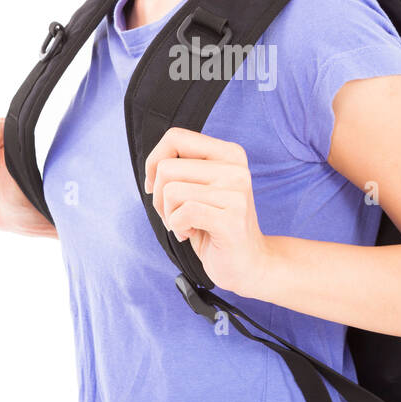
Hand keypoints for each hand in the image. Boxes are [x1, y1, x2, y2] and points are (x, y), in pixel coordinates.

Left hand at [144, 127, 272, 295]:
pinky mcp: (231, 218)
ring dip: (168, 214)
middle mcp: (236, 168)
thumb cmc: (215, 226)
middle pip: (166, 167)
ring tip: (184, 225)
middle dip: (159, 197)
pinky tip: (190, 234)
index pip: (175, 137)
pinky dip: (177, 227)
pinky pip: (182, 214)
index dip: (154, 161)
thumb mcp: (199, 189)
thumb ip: (183, 169)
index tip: (156, 186)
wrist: (248, 264)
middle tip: (174, 214)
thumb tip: (152, 163)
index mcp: (229, 153)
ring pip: (171, 191)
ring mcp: (236, 192)